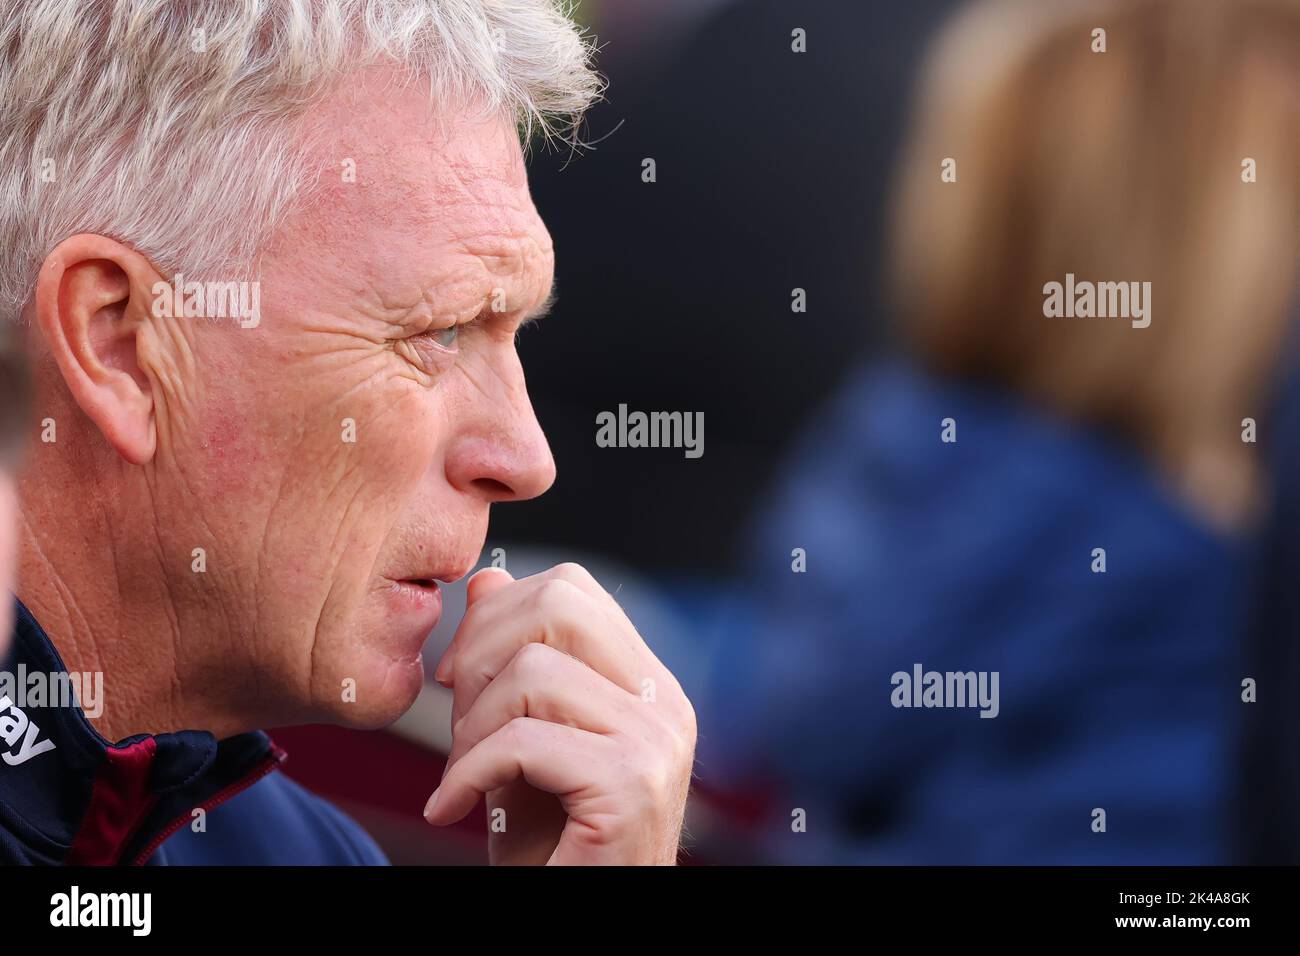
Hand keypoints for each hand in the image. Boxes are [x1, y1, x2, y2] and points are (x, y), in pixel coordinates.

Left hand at [423, 563, 695, 864]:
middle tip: (457, 724)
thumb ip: (510, 661)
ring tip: (463, 777)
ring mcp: (657, 743)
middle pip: (557, 607)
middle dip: (480, 657)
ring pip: (534, 674)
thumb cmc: (550, 845)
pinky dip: (467, 775)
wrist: (582, 916)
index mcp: (646, 682)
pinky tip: (453, 808)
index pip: (570, 588)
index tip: (459, 679)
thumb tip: (487, 580)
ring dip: (471, 729)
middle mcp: (665, 702)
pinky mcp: (631, 787)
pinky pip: (523, 743)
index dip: (496, 618)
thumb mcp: (520, 739)